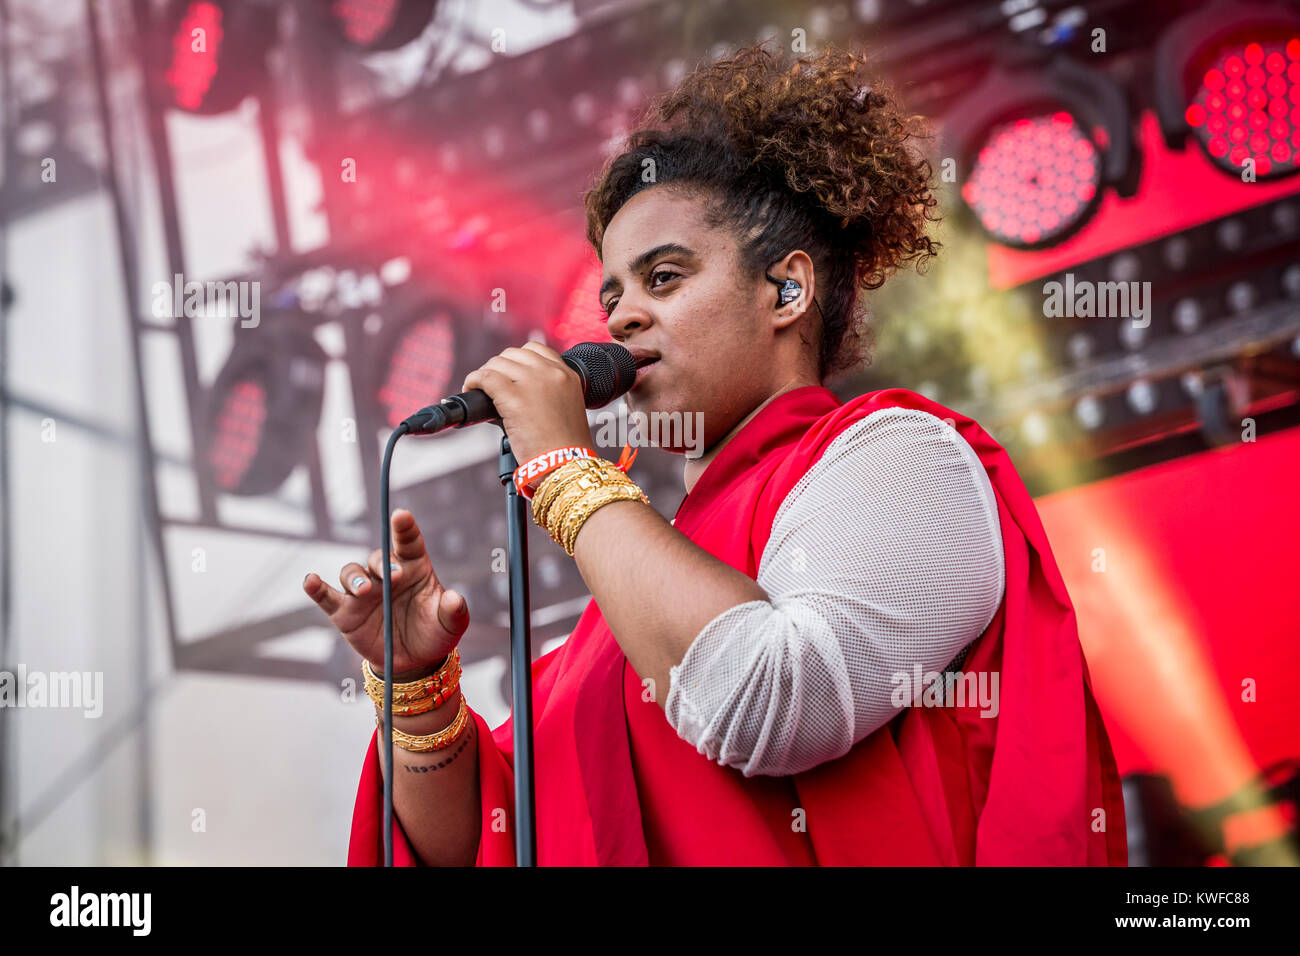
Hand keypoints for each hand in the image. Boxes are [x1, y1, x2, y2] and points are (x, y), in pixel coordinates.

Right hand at [303, 509, 468, 677]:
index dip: (404, 527)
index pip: (408, 541)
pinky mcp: (345, 612)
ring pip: (352, 572)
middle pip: (378, 557)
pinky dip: (315, 588)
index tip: (401, 516)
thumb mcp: (451, 625)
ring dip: (356, 577)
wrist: (415, 661)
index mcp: (414, 567)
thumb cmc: (435, 633)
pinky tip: (309, 580)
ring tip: (365, 591)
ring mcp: (363, 592)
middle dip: (383, 563)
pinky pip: (326, 596)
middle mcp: (386, 574)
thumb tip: (455, 599)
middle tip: (395, 576)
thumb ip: (454, 611)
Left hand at [461, 341, 593, 463]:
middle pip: (513, 354)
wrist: (565, 464)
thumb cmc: (564, 446)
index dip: (516, 360)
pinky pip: (485, 377)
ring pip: (497, 364)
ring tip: (479, 390)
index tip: (508, 373)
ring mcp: (533, 382)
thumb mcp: (565, 407)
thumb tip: (515, 386)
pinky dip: (473, 380)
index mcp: (568, 375)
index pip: (535, 350)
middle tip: (491, 386)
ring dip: (484, 375)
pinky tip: (471, 389)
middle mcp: (551, 373)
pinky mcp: (515, 397)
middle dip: (498, 368)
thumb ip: (548, 391)